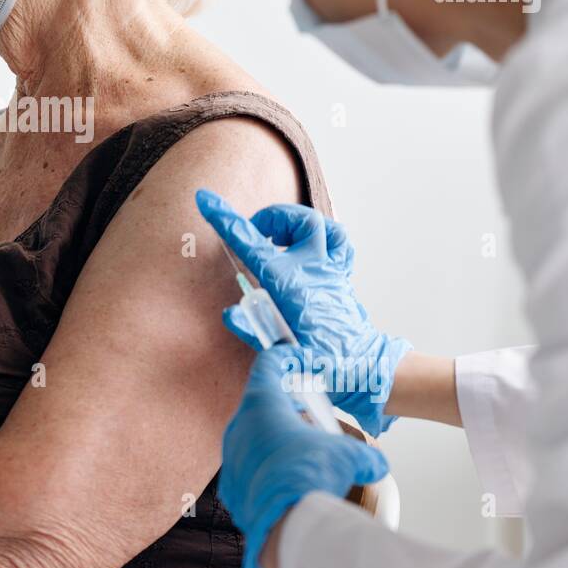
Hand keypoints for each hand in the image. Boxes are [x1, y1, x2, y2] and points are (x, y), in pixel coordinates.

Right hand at [196, 191, 411, 435]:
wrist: (361, 368)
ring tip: (278, 238)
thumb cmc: (321, 362)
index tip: (206, 199)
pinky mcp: (340, 277)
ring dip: (296, 224)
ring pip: (321, 226)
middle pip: (298, 220)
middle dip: (271, 217)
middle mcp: (311, 269)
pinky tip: (304, 251)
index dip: (225, 218)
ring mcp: (330, 270)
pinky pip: (337, 244)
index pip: (251, 242)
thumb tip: (230, 313)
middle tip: (253, 233)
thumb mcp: (278, 351)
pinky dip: (321, 239)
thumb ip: (251, 329)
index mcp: (288, 283)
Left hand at [220, 346, 389, 567]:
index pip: (268, 365)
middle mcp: (240, 426)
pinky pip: (247, 468)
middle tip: (305, 411)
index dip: (285, 358)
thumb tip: (375, 464)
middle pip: (259, 402)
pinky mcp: (230, 485)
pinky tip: (287, 480)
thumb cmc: (310, 478)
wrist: (286, 525)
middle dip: (283, 405)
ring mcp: (230, 456)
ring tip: (300, 450)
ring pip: (251, 436)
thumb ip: (364, 454)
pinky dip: (265, 469)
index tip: (297, 360)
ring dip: (274, 438)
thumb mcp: (349, 456)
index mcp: (262, 404)